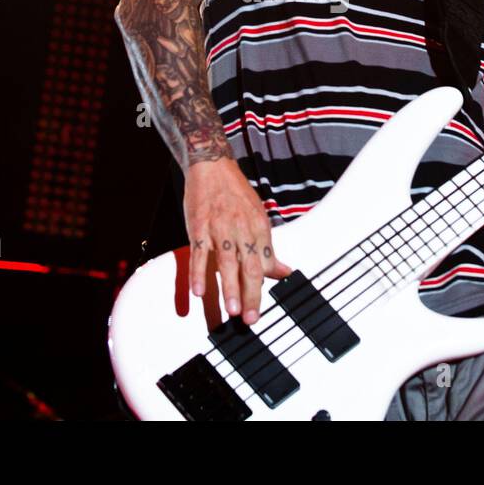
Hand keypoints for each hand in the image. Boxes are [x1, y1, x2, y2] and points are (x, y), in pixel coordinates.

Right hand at [184, 158, 292, 324]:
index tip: (259, 309)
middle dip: (251, 294)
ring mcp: (219, 228)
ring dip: (229, 288)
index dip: (263, 287)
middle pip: (249, 266)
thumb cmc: (236, 194)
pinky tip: (199, 291)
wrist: (212, 166)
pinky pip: (198, 254)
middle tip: (250, 318)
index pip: (265, 262)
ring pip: (226, 262)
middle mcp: (241, 228)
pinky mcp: (199, 227)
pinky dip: (198, 273)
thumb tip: (285, 271)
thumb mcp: (258, 217)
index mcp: (259, 227)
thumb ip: (269, 248)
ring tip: (232, 310)